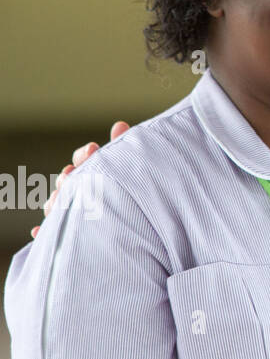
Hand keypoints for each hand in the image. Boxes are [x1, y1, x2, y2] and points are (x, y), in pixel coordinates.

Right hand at [30, 121, 129, 238]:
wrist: (142, 219)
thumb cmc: (128, 188)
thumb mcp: (126, 164)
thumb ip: (122, 144)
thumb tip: (119, 124)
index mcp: (92, 172)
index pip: (82, 159)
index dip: (85, 155)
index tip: (94, 149)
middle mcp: (78, 191)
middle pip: (65, 182)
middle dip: (67, 177)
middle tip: (72, 174)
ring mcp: (70, 211)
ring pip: (55, 204)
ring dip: (54, 201)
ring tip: (59, 201)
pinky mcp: (67, 233)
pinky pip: (50, 233)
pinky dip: (43, 231)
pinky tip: (39, 229)